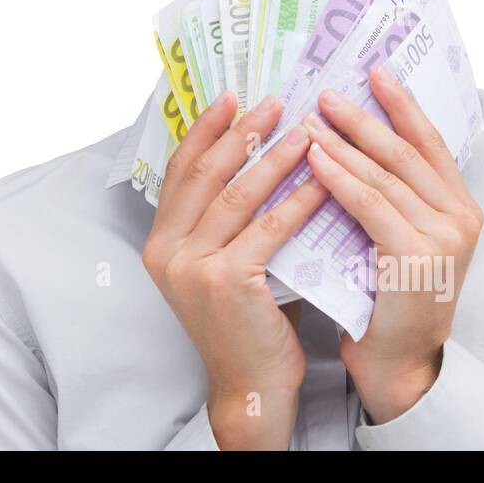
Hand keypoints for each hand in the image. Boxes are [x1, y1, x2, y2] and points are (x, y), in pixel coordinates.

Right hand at [142, 90, 330, 449]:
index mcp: (160, 241)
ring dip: (274, 158)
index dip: (204, 131)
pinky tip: (323, 179)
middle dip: (240, 132)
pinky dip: (298, 200)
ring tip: (305, 130)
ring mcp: (192, 267)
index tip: (230, 97)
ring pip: (237, 195)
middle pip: (205, 174)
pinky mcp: (226, 282)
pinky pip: (268, 228)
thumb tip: (255, 154)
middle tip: (273, 102)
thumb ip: (224, 220)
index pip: (180, 171)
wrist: (251, 385)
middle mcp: (167, 251)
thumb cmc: (246, 321)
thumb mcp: (221, 263)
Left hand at [300, 65, 483, 424]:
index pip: (429, 143)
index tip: (376, 71)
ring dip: (343, 142)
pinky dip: (339, 178)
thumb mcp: (397, 236)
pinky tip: (314, 159)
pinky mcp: (415, 257)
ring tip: (311, 118)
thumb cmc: (387, 298)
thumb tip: (349, 139)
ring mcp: (442, 237)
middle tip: (328, 90)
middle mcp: (460, 217)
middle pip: (405, 151)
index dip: (403, 105)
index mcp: (459, 206)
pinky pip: (369, 205)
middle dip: (365, 116)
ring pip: (384, 175)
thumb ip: (388, 194)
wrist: (396, 362)